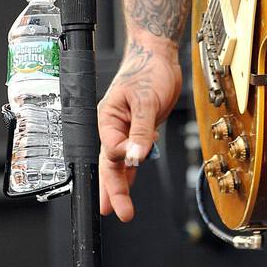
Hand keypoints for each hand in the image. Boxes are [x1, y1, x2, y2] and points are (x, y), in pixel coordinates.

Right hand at [97, 41, 181, 221]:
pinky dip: (132, 171)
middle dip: (113, 189)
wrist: (158, 54)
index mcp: (108, 118)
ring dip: (121, 185)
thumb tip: (137, 157)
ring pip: (120, 163)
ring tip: (120, 210)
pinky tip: (131, 186)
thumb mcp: (146, 102)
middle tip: (117, 212)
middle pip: (111, 163)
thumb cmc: (148, 70)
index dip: (123, 157)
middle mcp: (113, 126)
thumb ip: (141, 131)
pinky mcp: (138, 129)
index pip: (111, 148)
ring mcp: (125, 129)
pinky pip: (132, 155)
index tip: (136, 158)